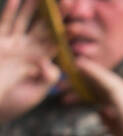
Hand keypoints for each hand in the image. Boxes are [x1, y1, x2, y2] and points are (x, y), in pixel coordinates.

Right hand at [0, 0, 58, 122]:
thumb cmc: (15, 102)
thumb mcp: (35, 92)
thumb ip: (45, 77)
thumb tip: (50, 65)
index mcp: (41, 61)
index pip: (57, 43)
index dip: (67, 32)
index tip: (78, 21)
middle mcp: (29, 50)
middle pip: (44, 28)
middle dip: (54, 15)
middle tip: (68, 1)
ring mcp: (13, 45)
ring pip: (24, 21)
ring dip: (32, 7)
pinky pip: (5, 24)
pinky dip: (10, 11)